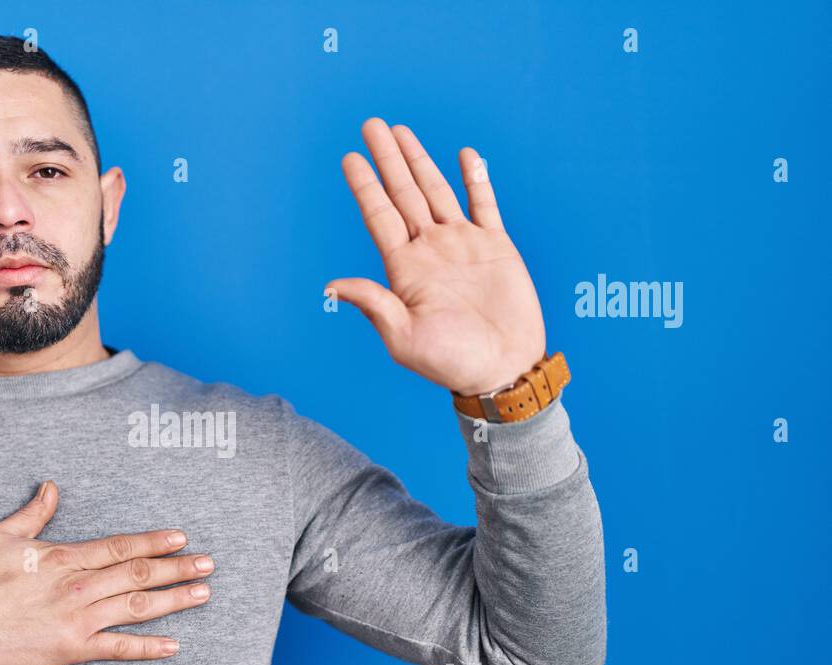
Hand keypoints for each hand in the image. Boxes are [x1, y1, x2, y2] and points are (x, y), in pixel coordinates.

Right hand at [0, 480, 213, 664]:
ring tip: (203, 594)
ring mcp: (79, 618)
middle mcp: (79, 586)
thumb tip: (51, 486)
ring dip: (174, 601)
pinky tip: (174, 645)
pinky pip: (118, 647)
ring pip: (137, 607)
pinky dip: (147, 647)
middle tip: (209, 564)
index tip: (180, 537)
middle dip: (177, 568)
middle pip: (139, 574)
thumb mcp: (1, 536)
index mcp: (66, 557)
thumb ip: (33, 512)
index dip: (154, 542)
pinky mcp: (73, 647)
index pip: (121, 546)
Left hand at [325, 119, 545, 395]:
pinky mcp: (496, 247)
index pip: (379, 216)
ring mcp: (463, 245)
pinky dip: (476, 178)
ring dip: (420, 161)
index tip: (350, 157)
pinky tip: (464, 154)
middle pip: (403, 194)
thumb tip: (331, 286)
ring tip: (402, 131)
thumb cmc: (451, 362)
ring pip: (437, 191)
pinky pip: (485, 204)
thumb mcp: (403, 337)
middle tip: (371, 124)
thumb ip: (373, 303)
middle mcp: (430, 250)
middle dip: (388, 159)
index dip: (365, 186)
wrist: (503, 370)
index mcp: (405, 269)